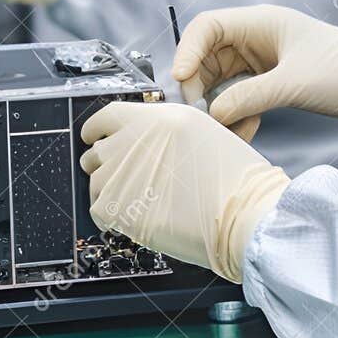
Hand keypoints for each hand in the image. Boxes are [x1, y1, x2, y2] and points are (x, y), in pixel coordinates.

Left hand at [79, 101, 288, 282]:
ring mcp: (123, 171)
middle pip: (98, 151)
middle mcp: (135, 139)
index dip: (97, 130)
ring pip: (96, 182)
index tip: (94, 138)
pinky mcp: (118, 206)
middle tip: (124, 178)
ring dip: (110, 192)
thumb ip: (165, 134)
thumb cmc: (235, 179)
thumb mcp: (203, 133)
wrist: (242, 213)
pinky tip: (131, 220)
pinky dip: (110, 218)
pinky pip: (99, 210)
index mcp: (158, 117)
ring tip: (137, 203)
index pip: (108, 117)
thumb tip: (140, 145)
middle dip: (105, 165)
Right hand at [172, 5, 337, 138]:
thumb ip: (249, 97)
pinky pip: (240, 97)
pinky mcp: (272, 83)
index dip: (187, 50)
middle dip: (199, 86)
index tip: (179, 80)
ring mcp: (263, 61)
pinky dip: (237, 115)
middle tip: (199, 116)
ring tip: (223, 130)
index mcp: (260, 23)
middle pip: (208, 58)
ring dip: (218, 106)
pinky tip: (245, 132)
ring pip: (222, 82)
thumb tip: (212, 114)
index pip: (208, 27)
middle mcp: (256, 39)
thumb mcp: (294, 84)